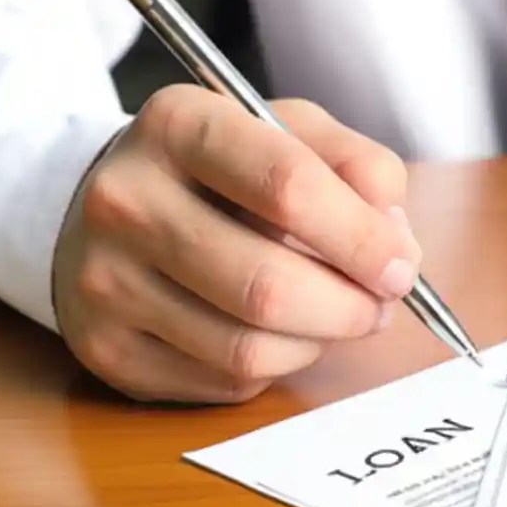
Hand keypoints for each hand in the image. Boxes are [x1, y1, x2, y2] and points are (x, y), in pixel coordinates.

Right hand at [53, 85, 421, 402]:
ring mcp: (106, 281)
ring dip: (319, 342)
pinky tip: (281, 333)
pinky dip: (277, 366)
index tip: (401, 267)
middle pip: (268, 285)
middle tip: (380, 304)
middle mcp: (127, 200)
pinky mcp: (109, 348)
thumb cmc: (227, 170)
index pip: (288, 185)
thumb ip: (361, 169)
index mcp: (180, 125)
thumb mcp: (295, 133)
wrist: (115, 204)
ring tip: (336, 315)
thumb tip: (394, 242)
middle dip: (350, 307)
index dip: (362, 238)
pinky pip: (225, 380)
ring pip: (249, 347)